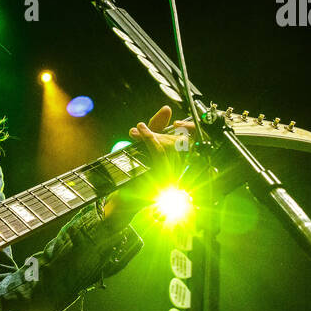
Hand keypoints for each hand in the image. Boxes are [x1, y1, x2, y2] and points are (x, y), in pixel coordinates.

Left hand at [105, 106, 194, 222]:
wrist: (121, 202)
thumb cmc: (132, 176)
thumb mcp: (144, 148)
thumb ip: (157, 128)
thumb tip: (167, 108)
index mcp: (177, 166)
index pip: (188, 142)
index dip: (187, 129)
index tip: (176, 122)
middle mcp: (178, 172)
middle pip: (177, 143)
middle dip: (158, 132)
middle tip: (140, 128)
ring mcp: (171, 177)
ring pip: (167, 146)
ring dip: (151, 135)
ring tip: (138, 130)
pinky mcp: (160, 178)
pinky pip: (158, 153)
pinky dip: (149, 139)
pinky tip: (141, 131)